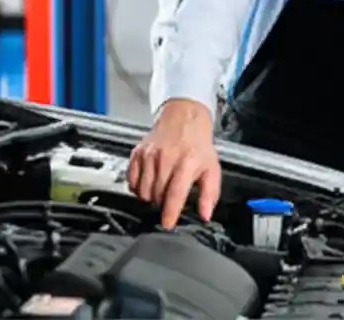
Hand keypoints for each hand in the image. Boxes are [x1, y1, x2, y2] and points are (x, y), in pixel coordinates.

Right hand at [127, 99, 221, 228]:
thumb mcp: (211, 169)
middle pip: (157, 195)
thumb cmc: (197, 145)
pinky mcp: (137, 153)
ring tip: (161, 191)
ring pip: (143, 191)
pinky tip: (149, 183)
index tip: (167, 224)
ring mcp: (149, 155)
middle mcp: (165, 158)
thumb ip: (209, 194)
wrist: (183, 119)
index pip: (175, 194)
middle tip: (169, 202)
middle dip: (162, 205)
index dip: (169, 213)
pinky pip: (131, 180)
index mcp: (186, 163)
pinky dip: (138, 187)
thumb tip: (205, 215)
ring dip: (150, 197)